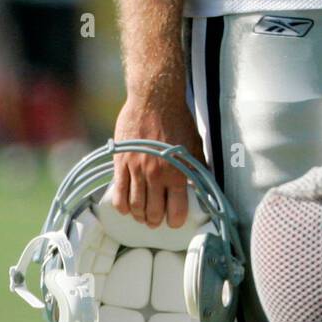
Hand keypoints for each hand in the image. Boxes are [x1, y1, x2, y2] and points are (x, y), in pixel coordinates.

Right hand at [111, 92, 205, 228]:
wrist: (154, 100)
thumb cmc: (178, 121)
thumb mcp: (195, 146)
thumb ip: (197, 168)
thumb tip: (203, 185)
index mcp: (177, 172)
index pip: (176, 210)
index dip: (175, 221)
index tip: (174, 221)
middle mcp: (156, 175)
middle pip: (153, 212)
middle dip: (155, 221)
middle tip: (156, 221)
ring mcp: (136, 170)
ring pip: (135, 206)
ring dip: (139, 216)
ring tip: (143, 216)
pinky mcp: (121, 163)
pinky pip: (118, 193)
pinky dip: (122, 206)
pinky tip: (127, 208)